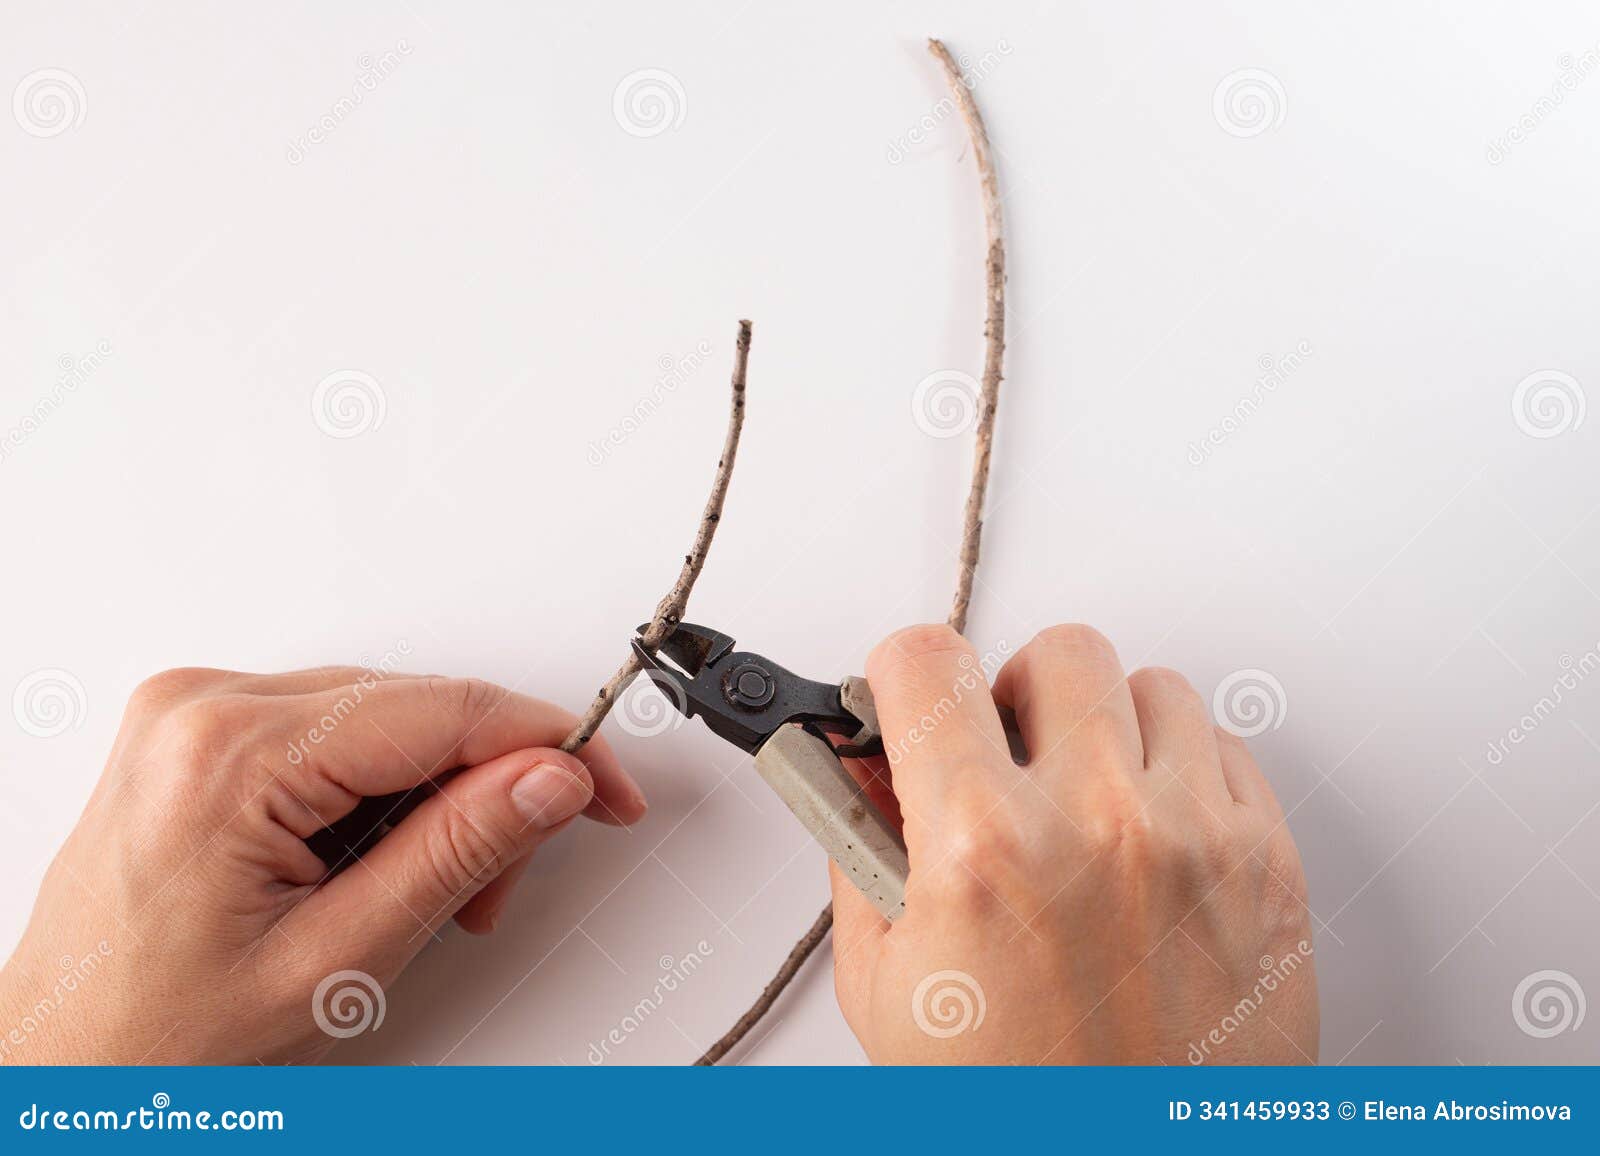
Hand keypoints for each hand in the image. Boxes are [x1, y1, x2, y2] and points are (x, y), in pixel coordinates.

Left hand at [0, 666, 644, 1064]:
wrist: (58, 1084)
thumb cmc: (155, 1049)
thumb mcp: (335, 961)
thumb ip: (456, 854)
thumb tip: (549, 778)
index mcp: (228, 753)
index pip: (441, 709)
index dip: (547, 744)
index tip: (607, 789)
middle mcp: (202, 709)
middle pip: (414, 712)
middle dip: (482, 794)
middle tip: (497, 889)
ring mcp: (193, 718)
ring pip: (380, 723)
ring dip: (431, 804)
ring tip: (419, 901)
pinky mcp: (197, 739)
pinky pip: (330, 738)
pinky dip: (375, 800)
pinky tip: (371, 869)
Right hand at [829, 624, 1316, 1063]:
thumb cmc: (1020, 1105)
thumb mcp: (886, 986)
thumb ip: (862, 853)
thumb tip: (864, 768)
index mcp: (984, 847)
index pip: (927, 664)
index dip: (902, 672)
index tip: (909, 693)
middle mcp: (1097, 822)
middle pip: (1056, 651)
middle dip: (1014, 693)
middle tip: (1004, 753)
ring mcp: (1194, 835)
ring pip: (1151, 686)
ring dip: (1107, 726)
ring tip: (1085, 797)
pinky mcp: (1267, 862)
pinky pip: (1226, 745)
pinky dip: (1181, 769)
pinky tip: (1148, 827)